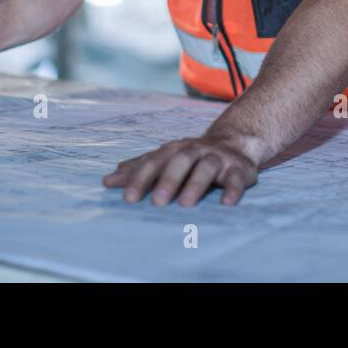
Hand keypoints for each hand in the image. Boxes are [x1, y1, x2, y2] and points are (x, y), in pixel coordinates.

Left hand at [103, 134, 257, 206]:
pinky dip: (232, 190)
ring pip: (207, 167)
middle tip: (156, 202)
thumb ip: (140, 169)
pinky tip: (226, 203)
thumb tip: (108, 181)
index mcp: (174, 150)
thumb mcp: (166, 159)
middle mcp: (195, 151)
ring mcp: (218, 159)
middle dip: (168, 180)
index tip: (127, 199)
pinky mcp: (239, 169)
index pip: (155, 162)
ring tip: (185, 204)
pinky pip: (236, 178)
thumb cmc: (192, 157)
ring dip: (196, 184)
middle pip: (180, 160)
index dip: (141, 179)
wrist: (236, 142)